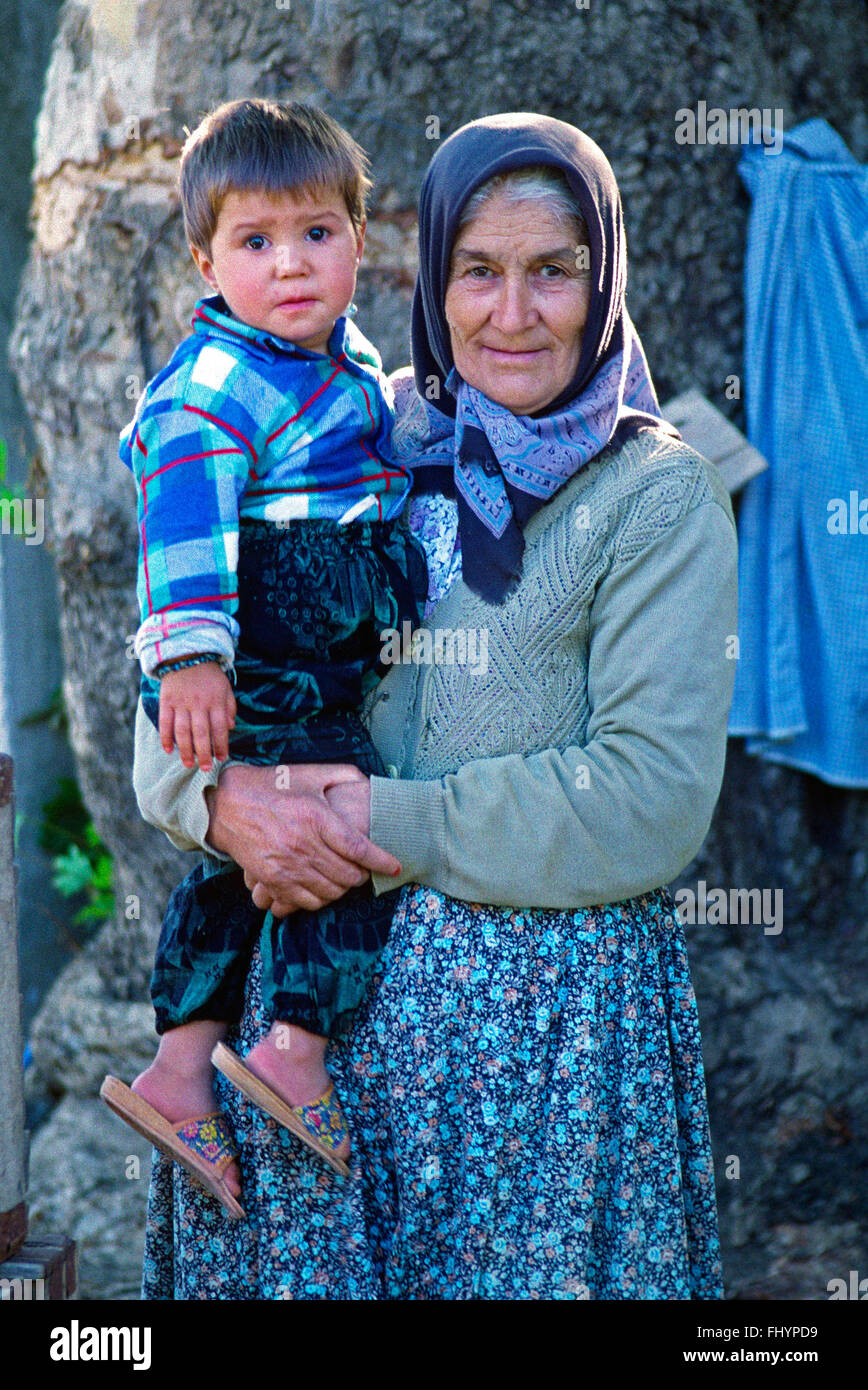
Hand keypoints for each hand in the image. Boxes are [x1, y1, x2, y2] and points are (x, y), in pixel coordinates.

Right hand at [158, 661, 235, 770]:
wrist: (187, 653)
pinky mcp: (166, 701)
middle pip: (201, 733)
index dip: (221, 745)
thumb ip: (229, 708)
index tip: (221, 758)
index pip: (220, 728)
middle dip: (204, 753)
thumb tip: (231, 727)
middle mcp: (198, 704)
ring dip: (185, 750)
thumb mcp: (225, 688)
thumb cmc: (209, 675)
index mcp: (215, 701)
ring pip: (182, 731)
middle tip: (204, 768)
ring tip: (188, 764)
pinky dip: (166, 737)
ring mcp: (181, 703)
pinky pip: (165, 722)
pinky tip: (168, 750)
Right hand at [206, 763, 398, 916]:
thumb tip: (369, 782)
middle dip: (362, 875)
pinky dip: (321, 898)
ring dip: (343, 888)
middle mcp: (303, 845)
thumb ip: (343, 775)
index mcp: (316, 817)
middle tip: (362, 868)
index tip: (395, 867)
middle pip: (348, 875)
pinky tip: (322, 886)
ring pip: (330, 892)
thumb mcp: (309, 773)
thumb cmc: (273, 786)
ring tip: (343, 877)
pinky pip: (307, 902)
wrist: (227, 804)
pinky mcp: (272, 880)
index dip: (381, 861)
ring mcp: (286, 866)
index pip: (358, 848)